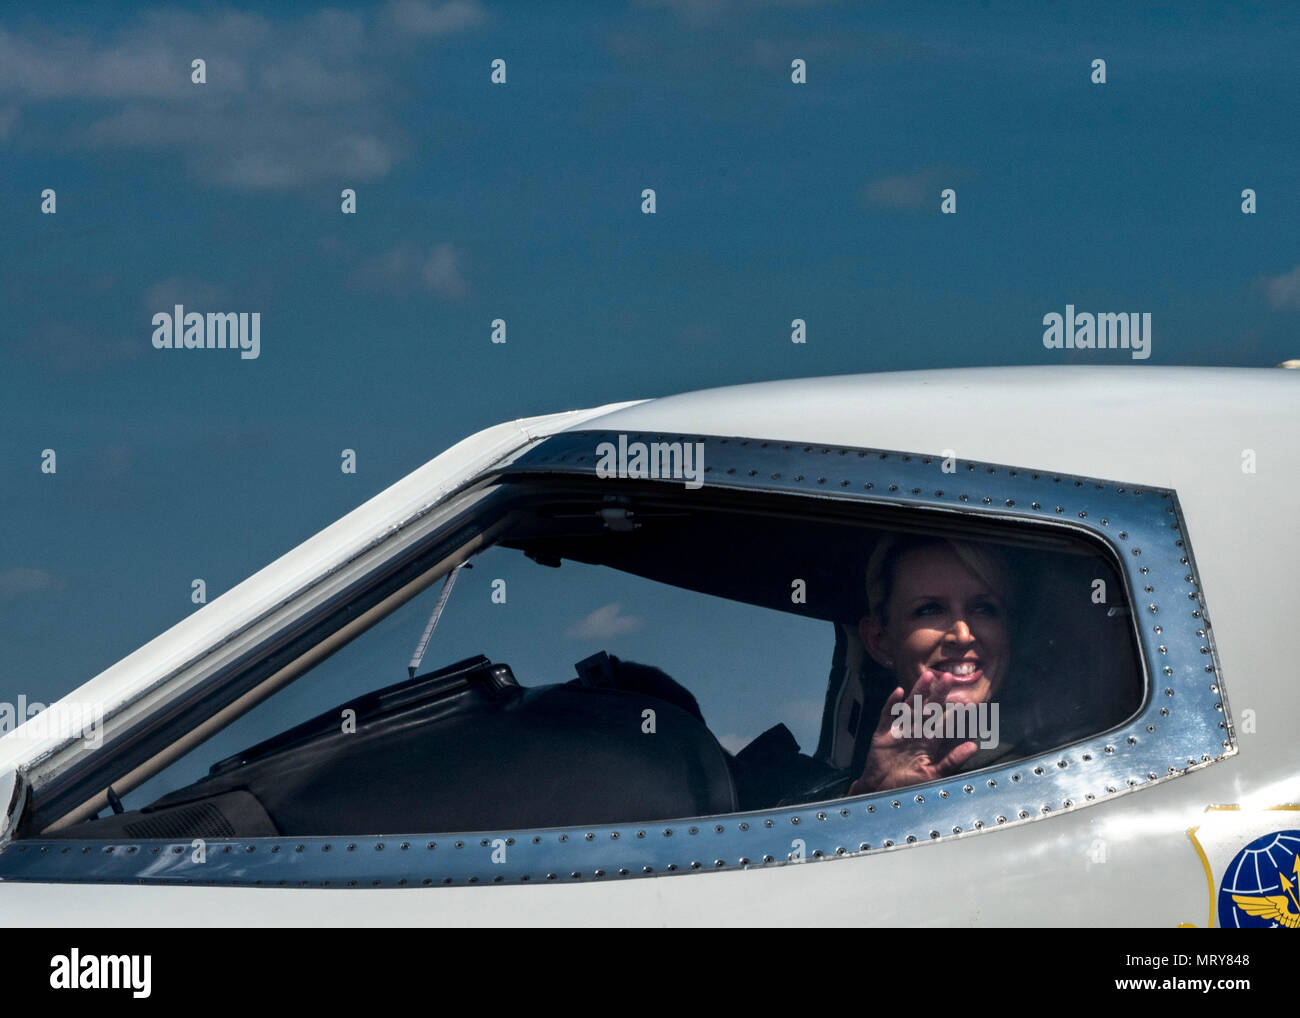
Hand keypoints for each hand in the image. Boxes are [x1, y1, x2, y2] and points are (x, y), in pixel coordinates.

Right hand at [847, 669, 979, 795]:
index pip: (944, 724)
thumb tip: (974, 746)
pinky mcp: (882, 734)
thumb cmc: (909, 786)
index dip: (955, 714)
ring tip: (927, 676)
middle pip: (928, 709)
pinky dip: (892, 704)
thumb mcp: (934, 775)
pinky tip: (899, 692)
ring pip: (910, 707)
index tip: (968, 703)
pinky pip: (887, 715)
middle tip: (949, 677)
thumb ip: (952, 760)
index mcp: (928, 743)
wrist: (882, 793)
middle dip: (938, 694)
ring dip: (918, 692)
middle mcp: (915, 733)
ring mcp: (898, 731)